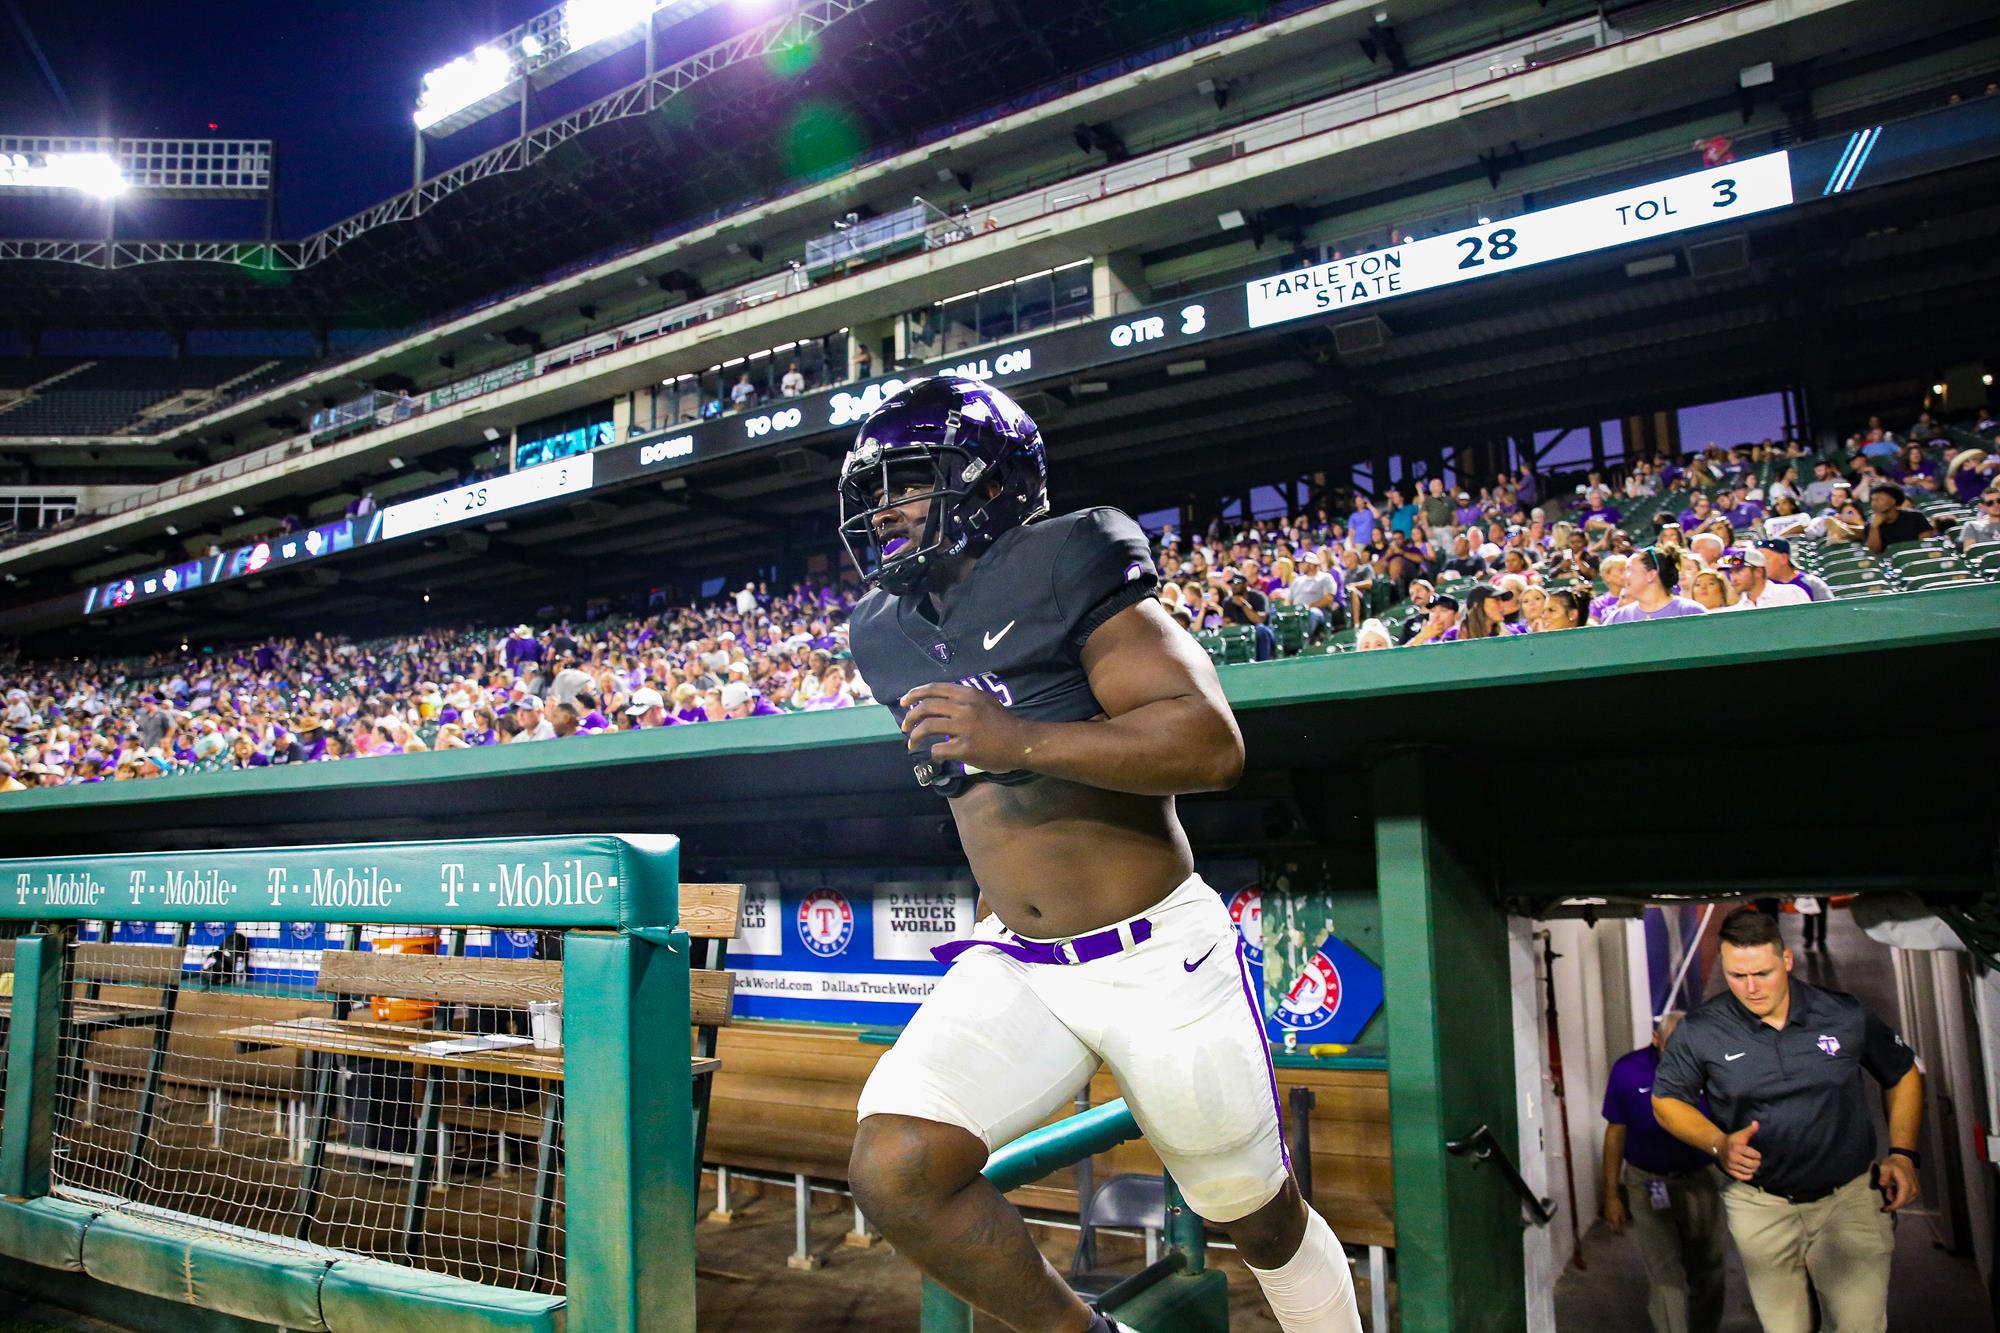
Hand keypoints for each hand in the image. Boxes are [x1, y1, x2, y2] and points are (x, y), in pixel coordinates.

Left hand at [899, 683, 1035, 772]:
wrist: (1022, 742)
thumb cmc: (1004, 722)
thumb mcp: (985, 701)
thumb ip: (965, 699)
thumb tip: (942, 703)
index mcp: (968, 694)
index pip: (934, 688)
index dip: (915, 694)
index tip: (904, 701)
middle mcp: (963, 708)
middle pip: (925, 707)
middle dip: (910, 716)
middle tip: (904, 726)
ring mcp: (963, 728)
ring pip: (927, 727)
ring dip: (914, 736)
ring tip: (911, 743)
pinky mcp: (965, 748)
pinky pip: (939, 749)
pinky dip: (933, 753)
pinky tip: (936, 755)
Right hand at [1604, 1192, 1628, 1233]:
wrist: (1610, 1197)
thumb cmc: (1618, 1205)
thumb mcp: (1622, 1212)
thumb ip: (1623, 1220)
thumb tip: (1624, 1225)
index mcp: (1614, 1220)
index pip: (1617, 1229)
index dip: (1620, 1232)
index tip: (1622, 1235)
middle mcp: (1609, 1220)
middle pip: (1611, 1228)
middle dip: (1614, 1231)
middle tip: (1618, 1234)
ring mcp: (1606, 1216)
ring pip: (1608, 1225)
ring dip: (1611, 1228)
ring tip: (1614, 1229)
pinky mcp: (1605, 1213)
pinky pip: (1606, 1221)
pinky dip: (1609, 1223)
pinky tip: (1610, 1222)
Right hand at [1720, 1120, 1761, 1181]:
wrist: (1719, 1146)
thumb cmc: (1733, 1140)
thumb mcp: (1741, 1134)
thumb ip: (1750, 1130)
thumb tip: (1756, 1123)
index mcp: (1737, 1147)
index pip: (1754, 1155)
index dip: (1758, 1155)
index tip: (1756, 1154)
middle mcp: (1733, 1157)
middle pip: (1752, 1164)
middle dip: (1757, 1163)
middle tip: (1756, 1161)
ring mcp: (1730, 1164)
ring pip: (1748, 1171)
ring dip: (1753, 1169)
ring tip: (1752, 1165)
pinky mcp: (1729, 1170)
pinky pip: (1741, 1177)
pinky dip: (1747, 1176)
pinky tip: (1749, 1172)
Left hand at [1878, 1154, 1920, 1211]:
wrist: (1904, 1158)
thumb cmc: (1894, 1163)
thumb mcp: (1885, 1168)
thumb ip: (1884, 1177)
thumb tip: (1883, 1186)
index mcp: (1906, 1186)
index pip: (1900, 1201)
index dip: (1892, 1207)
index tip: (1884, 1209)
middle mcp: (1914, 1190)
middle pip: (1903, 1203)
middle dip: (1893, 1203)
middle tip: (1885, 1195)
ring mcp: (1916, 1191)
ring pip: (1905, 1201)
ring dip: (1896, 1199)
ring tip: (1889, 1190)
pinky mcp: (1916, 1190)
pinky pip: (1907, 1198)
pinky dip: (1900, 1197)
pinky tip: (1894, 1190)